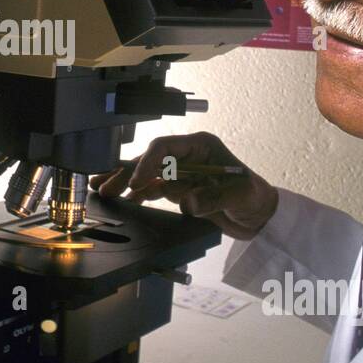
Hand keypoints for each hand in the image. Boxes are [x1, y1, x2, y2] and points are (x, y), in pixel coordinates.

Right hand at [90, 132, 278, 239]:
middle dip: (126, 171)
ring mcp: (181, 172)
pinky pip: (153, 188)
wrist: (260, 216)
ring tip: (102, 190)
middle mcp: (187, 156)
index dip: (147, 163)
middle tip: (104, 184)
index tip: (136, 183)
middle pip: (149, 159)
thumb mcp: (239, 195)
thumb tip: (187, 202)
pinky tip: (123, 201)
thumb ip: (213, 197)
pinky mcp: (179, 189)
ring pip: (147, 174)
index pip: (164, 147)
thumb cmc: (254, 197)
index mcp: (200, 146)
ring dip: (125, 182)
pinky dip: (137, 194)